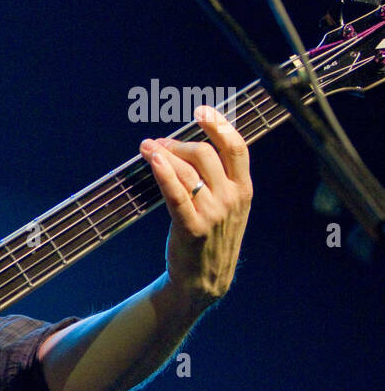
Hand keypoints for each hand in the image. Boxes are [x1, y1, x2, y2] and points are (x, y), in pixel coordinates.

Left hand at [140, 104, 252, 310]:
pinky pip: (177, 194)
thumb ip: (219, 179)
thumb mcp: (227, 207)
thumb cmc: (211, 238)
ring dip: (163, 154)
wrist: (204, 280)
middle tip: (159, 144)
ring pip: (186, 171)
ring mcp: (214, 214)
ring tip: (146, 147)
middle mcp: (232, 199)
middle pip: (205, 154)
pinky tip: (152, 161)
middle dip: (178, 143)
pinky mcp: (193, 227)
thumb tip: (191, 145)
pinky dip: (163, 174)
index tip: (201, 110)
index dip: (219, 125)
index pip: (236, 148)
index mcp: (244, 190)